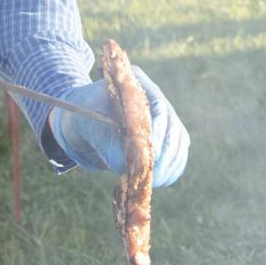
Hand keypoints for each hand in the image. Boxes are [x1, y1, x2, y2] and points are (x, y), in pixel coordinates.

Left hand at [49, 66, 189, 186]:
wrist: (87, 118)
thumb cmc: (86, 116)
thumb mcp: (91, 125)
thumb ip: (107, 143)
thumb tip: (126, 166)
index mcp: (137, 83)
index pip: (157, 105)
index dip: (157, 131)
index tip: (150, 154)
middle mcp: (155, 96)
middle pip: (172, 124)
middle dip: (166, 153)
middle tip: (154, 175)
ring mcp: (163, 115)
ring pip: (179, 140)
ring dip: (171, 163)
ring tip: (156, 181)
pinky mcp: (166, 134)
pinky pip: (177, 152)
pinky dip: (172, 167)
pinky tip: (161, 180)